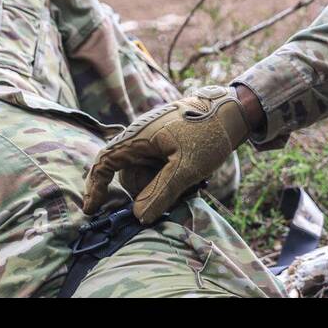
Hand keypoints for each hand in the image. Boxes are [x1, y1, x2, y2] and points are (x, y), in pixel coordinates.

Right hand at [83, 86, 250, 222]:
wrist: (234, 110)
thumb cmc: (208, 133)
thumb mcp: (187, 167)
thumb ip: (161, 192)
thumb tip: (138, 216)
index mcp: (138, 137)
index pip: (104, 162)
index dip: (95, 186)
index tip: (93, 210)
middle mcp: (141, 139)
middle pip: (131, 176)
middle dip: (148, 192)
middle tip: (177, 194)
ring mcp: (155, 142)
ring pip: (147, 175)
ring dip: (163, 186)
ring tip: (191, 182)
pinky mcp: (168, 146)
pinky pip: (161, 170)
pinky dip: (172, 178)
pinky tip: (193, 179)